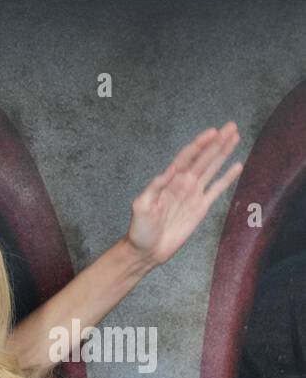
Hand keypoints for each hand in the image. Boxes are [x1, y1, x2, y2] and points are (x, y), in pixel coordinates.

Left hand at [125, 122, 241, 269]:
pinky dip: (227, 178)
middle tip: (231, 126)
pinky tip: (237, 165)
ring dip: (223, 153)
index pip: (187, 157)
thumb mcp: (141, 206)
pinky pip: (216, 190)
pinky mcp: (200, 208)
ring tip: (235, 137)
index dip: (199, 144)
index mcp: (169, 181)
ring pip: (212, 169)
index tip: (212, 132)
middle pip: (204, 158)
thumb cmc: (139, 230)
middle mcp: (183, 184)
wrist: (146, 251)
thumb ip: (154, 188)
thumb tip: (170, 171)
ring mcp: (193, 195)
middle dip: (217, 142)